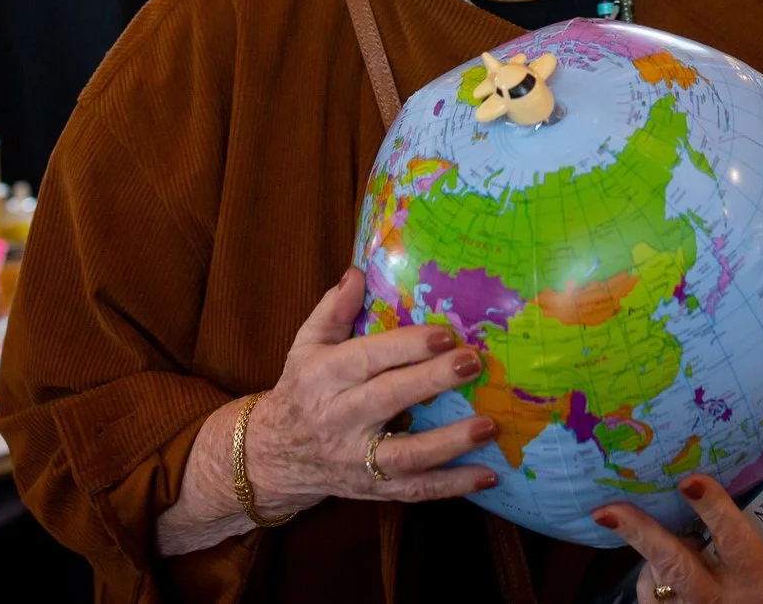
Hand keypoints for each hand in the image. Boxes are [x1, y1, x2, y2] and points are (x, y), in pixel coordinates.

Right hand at [246, 269, 499, 515]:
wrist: (273, 456)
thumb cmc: (302, 388)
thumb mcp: (306, 345)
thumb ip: (333, 309)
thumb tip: (359, 271)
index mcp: (324, 376)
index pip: (368, 358)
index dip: (406, 346)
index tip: (445, 335)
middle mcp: (339, 418)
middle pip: (388, 399)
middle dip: (432, 381)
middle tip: (473, 363)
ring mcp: (356, 459)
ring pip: (405, 455)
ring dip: (450, 443)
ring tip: (490, 425)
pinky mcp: (372, 488)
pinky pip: (415, 490)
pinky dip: (452, 486)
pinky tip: (488, 476)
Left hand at [593, 461, 762, 603]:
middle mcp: (741, 590)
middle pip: (733, 544)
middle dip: (716, 510)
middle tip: (695, 478)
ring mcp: (699, 603)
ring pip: (671, 564)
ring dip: (641, 534)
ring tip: (610, 510)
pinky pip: (647, 578)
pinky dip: (636, 547)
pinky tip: (618, 523)